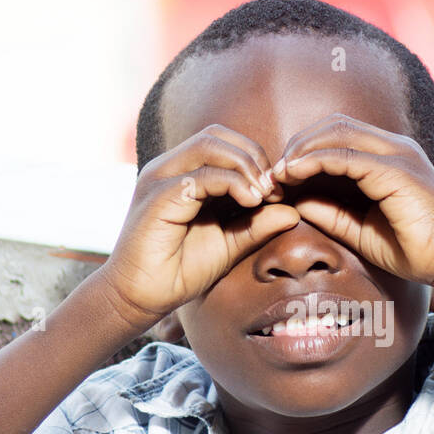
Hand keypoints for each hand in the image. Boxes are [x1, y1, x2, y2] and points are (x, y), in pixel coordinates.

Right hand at [97, 124, 299, 328]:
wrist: (140, 298)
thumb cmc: (180, 271)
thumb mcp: (229, 244)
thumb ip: (256, 225)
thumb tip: (293, 211)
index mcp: (182, 173)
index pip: (222, 142)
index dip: (255, 159)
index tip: (277, 190)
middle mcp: (168, 168)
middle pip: (217, 135)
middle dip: (254, 157)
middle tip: (275, 189)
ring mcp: (160, 178)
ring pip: (209, 145)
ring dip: (245, 166)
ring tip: (264, 195)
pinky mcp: (158, 196)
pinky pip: (201, 176)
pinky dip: (232, 184)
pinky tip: (251, 203)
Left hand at [268, 113, 433, 291]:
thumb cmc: (415, 249)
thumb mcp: (361, 229)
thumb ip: (331, 212)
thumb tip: (296, 200)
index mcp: (389, 157)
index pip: (339, 136)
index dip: (304, 151)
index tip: (279, 177)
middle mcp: (394, 147)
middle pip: (333, 126)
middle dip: (297, 145)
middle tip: (272, 173)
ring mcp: (397, 154)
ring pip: (336, 133)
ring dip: (301, 150)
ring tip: (278, 174)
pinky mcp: (396, 169)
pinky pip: (345, 155)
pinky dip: (314, 161)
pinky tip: (293, 175)